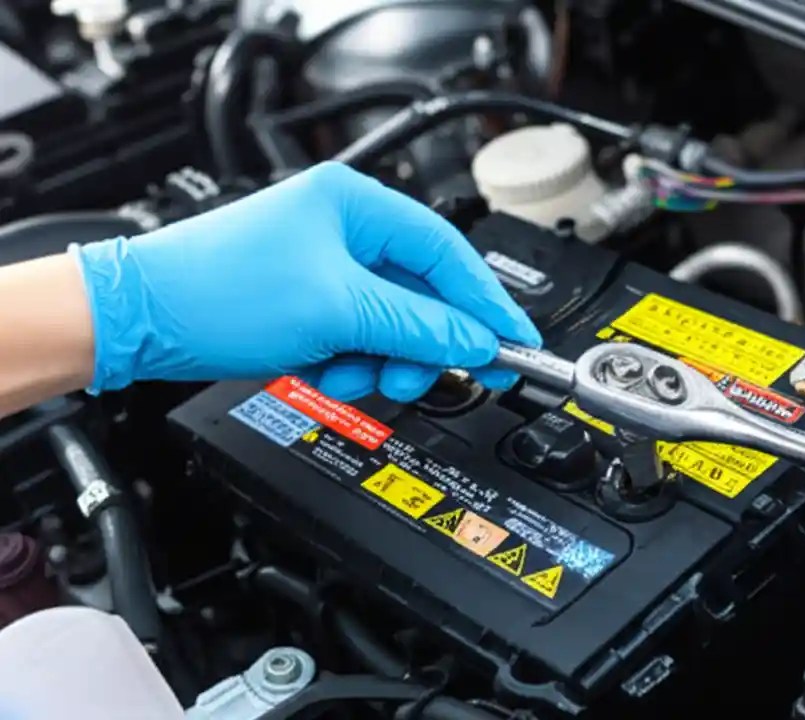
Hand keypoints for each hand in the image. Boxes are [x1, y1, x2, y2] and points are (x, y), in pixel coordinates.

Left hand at [73, 162, 539, 399]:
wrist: (136, 321)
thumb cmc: (217, 291)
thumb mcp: (339, 310)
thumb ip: (420, 327)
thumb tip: (476, 341)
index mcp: (356, 203)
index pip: (447, 251)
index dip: (485, 300)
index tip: (512, 340)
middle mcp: (343, 228)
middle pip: (420, 293)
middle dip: (420, 341)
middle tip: (424, 374)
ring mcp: (323, 266)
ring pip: (389, 322)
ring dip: (379, 358)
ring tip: (351, 373)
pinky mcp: (305, 301)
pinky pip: (355, 336)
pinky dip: (348, 361)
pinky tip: (322, 369)